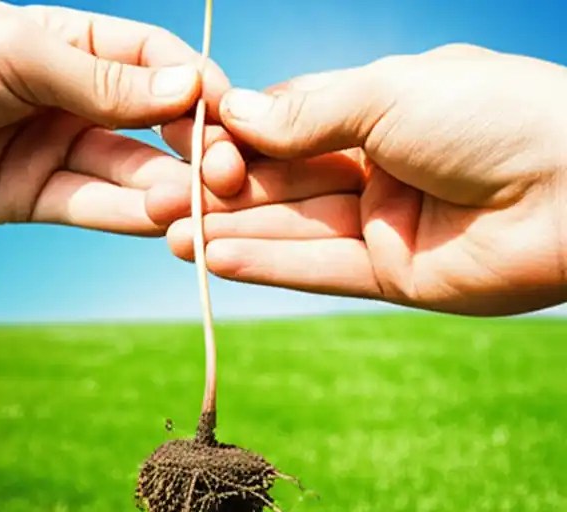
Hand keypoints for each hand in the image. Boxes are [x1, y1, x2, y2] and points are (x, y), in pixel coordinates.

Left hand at [0, 0, 245, 234]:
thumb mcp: (19, 55)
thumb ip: (101, 79)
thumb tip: (189, 87)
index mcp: (70, 42)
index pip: (153, 60)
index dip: (197, 87)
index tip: (236, 117)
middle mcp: (68, 95)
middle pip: (149, 121)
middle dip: (193, 146)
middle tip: (230, 174)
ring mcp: (50, 147)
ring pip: (125, 171)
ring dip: (165, 186)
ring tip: (196, 201)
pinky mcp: (28, 197)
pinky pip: (89, 205)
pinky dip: (126, 214)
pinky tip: (162, 219)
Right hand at [167, 44, 566, 315]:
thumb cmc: (495, 115)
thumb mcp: (387, 94)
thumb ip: (306, 113)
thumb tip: (234, 115)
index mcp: (382, 110)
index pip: (288, 126)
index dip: (237, 140)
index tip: (188, 148)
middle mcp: (378, 166)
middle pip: (282, 180)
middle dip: (220, 191)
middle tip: (157, 200)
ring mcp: (385, 223)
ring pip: (292, 227)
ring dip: (229, 231)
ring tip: (168, 234)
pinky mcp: (395, 276)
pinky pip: (318, 269)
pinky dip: (266, 264)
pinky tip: (213, 259)